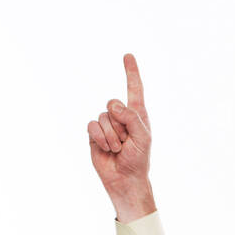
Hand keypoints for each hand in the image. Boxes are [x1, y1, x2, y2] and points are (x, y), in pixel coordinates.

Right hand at [87, 53, 154, 217]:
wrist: (125, 179)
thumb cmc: (138, 160)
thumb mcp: (143, 137)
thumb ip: (132, 116)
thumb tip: (113, 105)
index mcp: (137, 115)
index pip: (134, 89)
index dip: (131, 73)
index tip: (128, 55)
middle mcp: (121, 117)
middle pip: (113, 103)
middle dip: (120, 124)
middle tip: (126, 142)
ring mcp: (106, 125)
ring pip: (103, 117)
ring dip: (112, 136)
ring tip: (118, 149)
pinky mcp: (94, 134)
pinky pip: (92, 126)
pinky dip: (100, 138)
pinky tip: (106, 149)